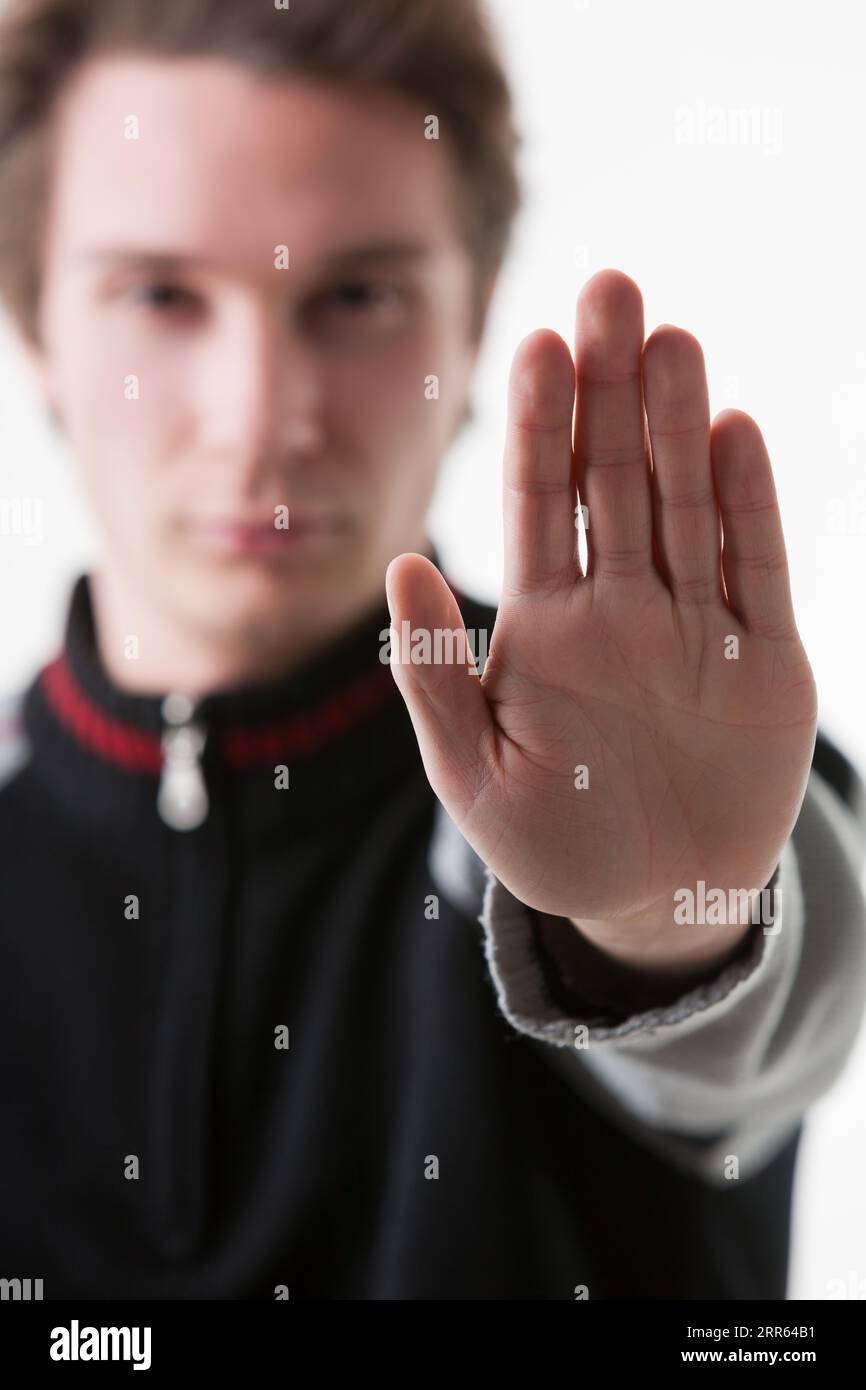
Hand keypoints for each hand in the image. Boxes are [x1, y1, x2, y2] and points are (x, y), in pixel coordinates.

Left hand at [385, 270, 816, 968]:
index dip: (538, 426)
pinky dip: (747, 505)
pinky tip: (734, 432)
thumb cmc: (555, 845)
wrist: (657, 901)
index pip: (539, 505)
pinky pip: (755, 568)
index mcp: (546, 628)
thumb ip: (438, 675)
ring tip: (672, 338)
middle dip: (610, 388)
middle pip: (613, 477)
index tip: (535, 344)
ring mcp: (695, 626)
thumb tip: (400, 564)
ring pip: (685, 502)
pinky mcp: (763, 661)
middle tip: (610, 290)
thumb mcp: (476, 775)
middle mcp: (621, 608)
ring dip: (679, 422)